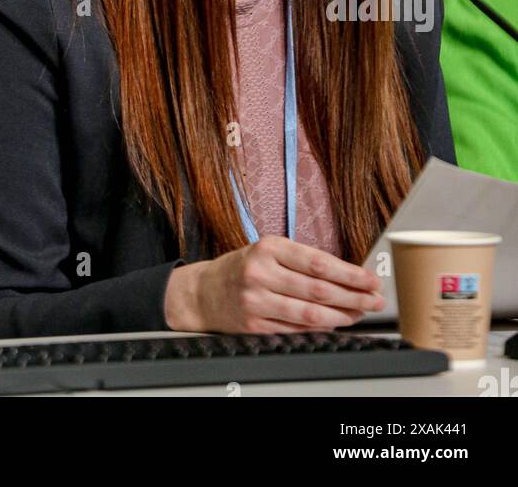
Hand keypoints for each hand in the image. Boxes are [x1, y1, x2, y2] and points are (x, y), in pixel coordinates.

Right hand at [164, 235, 385, 333]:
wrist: (204, 292)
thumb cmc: (243, 268)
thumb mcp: (268, 251)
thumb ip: (301, 261)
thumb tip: (345, 276)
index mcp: (268, 248)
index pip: (318, 262)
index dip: (349, 273)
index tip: (370, 279)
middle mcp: (261, 273)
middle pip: (318, 290)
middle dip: (353, 297)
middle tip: (375, 299)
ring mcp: (256, 301)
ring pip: (309, 314)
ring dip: (340, 316)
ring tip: (359, 314)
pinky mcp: (254, 326)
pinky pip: (295, 330)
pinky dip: (318, 329)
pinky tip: (333, 325)